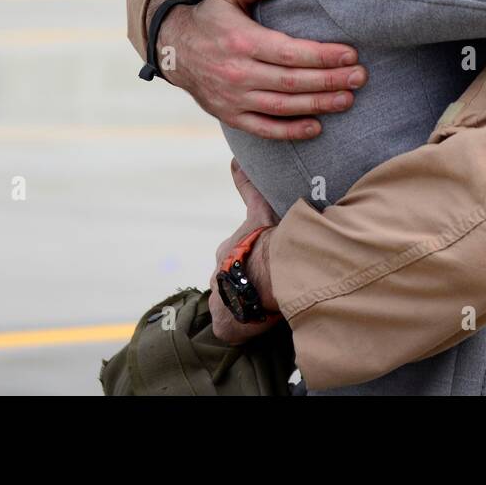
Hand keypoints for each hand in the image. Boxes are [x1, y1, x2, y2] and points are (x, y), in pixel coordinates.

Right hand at [158, 0, 366, 140]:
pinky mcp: (231, 116)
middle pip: (292, 81)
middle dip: (330, 81)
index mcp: (242, 41)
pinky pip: (264, 128)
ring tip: (348, 100)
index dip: (322, 56)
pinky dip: (290, 131)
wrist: (174, 50)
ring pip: (283, 106)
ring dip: (318, 105)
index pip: (290, 52)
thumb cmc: (210, 17)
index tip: (350, 54)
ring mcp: (234, 98)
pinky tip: (317, 127)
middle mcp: (238, 72)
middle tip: (360, 78)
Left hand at [209, 160, 280, 342]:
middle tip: (267, 285)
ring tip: (267, 305)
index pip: (235, 255)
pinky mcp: (225, 324)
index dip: (248, 258)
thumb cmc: (262, 243)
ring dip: (246, 303)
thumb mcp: (258, 210)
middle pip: (232, 278)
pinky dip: (245, 324)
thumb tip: (235, 160)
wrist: (262, 277)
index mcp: (226, 251)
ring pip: (233, 301)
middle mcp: (217, 275)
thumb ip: (247, 186)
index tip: (261, 261)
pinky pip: (234, 325)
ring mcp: (220, 301)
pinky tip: (259, 323)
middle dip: (246, 281)